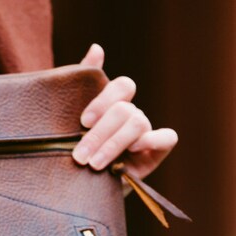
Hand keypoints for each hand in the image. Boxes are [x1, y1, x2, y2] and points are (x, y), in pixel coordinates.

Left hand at [72, 44, 177, 179]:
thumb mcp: (68, 119)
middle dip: (100, 132)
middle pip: (125, 109)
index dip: (104, 99)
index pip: (122, 87)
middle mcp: (131, 114)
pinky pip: (168, 137)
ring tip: (94, 164)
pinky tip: (132, 150)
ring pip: (138, 123)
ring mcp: (145, 131)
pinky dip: (152, 140)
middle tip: (79, 155)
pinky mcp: (157, 150)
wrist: (81, 187)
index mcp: (114, 102)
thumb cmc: (73, 150)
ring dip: (114, 143)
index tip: (82, 121)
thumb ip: (80, 84)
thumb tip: (96, 47)